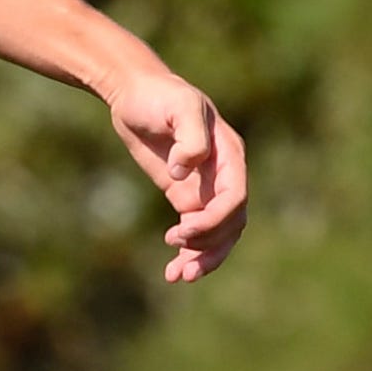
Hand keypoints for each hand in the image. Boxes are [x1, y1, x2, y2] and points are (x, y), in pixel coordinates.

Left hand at [105, 71, 248, 281]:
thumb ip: (190, 137)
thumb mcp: (178, 107)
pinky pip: (196, 231)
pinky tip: (172, 271)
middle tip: (178, 260)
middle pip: (231, 223)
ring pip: (218, 234)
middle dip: (209, 246)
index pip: (235, 198)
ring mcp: (206, 188)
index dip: (214, 220)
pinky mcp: (185, 196)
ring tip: (178, 276)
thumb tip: (184, 172)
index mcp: (229, 156)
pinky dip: (188, 252)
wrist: (136, 94)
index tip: (181, 230)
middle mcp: (224, 175)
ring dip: (203, 258)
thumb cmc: (159, 96)